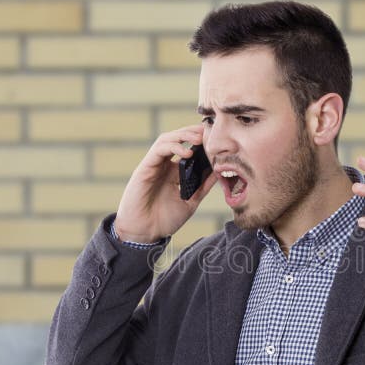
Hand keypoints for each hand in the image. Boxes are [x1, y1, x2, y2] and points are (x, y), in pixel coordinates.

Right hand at [115, 126, 217, 242]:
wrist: (144, 233)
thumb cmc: (164, 220)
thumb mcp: (191, 201)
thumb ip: (203, 186)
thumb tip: (220, 172)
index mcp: (174, 172)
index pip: (187, 148)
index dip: (200, 140)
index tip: (216, 137)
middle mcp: (164, 165)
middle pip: (178, 139)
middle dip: (193, 132)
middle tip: (209, 131)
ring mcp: (154, 165)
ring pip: (167, 140)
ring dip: (183, 135)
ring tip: (199, 138)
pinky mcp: (145, 168)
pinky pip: (158, 151)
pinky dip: (173, 147)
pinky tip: (187, 151)